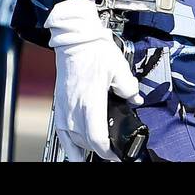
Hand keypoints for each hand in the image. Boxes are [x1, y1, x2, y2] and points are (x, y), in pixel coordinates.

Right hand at [46, 0, 141, 160]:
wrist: (75, 40)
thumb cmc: (94, 51)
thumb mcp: (120, 68)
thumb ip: (130, 88)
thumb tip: (134, 99)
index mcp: (91, 103)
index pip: (97, 140)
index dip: (108, 152)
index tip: (119, 154)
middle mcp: (75, 110)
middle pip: (87, 143)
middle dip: (102, 151)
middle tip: (114, 152)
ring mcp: (65, 109)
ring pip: (75, 141)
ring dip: (87, 148)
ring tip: (99, 152)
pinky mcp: (60, 106)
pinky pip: (62, 134)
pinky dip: (70, 147)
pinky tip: (75, 153)